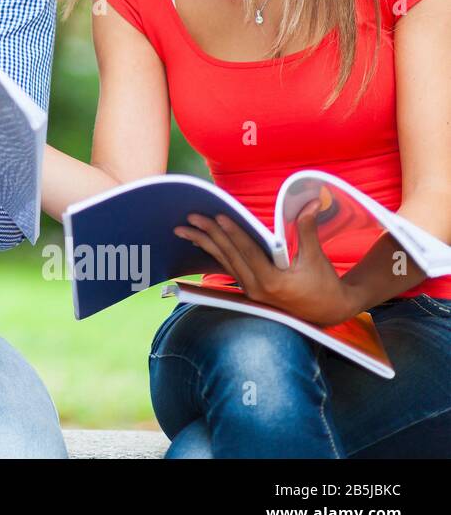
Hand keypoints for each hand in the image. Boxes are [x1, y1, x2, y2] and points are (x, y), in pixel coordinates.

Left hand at [174, 201, 359, 324]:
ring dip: (205, 243)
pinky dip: (215, 254)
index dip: (234, 234)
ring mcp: (251, 291)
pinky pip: (228, 268)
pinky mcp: (249, 290)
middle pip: (229, 257)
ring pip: (224, 263)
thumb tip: (311, 203)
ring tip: (184, 230)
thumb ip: (307, 230)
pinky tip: (201, 242)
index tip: (219, 217)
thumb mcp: (317, 258)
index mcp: (274, 282)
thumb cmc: (324, 284)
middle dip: (209, 235)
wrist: (329, 311)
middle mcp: (257, 288)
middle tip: (191, 218)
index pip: (249, 253)